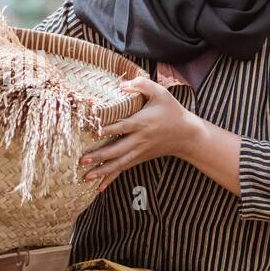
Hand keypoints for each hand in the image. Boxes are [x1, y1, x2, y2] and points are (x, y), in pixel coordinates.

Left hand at [79, 75, 200, 192]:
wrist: (186, 134)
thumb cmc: (172, 110)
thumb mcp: (160, 92)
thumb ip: (142, 84)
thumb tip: (122, 84)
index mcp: (143, 122)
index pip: (124, 127)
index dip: (110, 129)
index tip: (96, 131)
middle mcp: (140, 139)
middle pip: (118, 150)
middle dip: (100, 156)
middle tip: (83, 159)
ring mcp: (140, 151)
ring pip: (119, 163)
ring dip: (102, 170)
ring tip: (85, 176)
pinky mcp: (140, 158)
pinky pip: (124, 168)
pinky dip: (112, 178)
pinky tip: (99, 187)